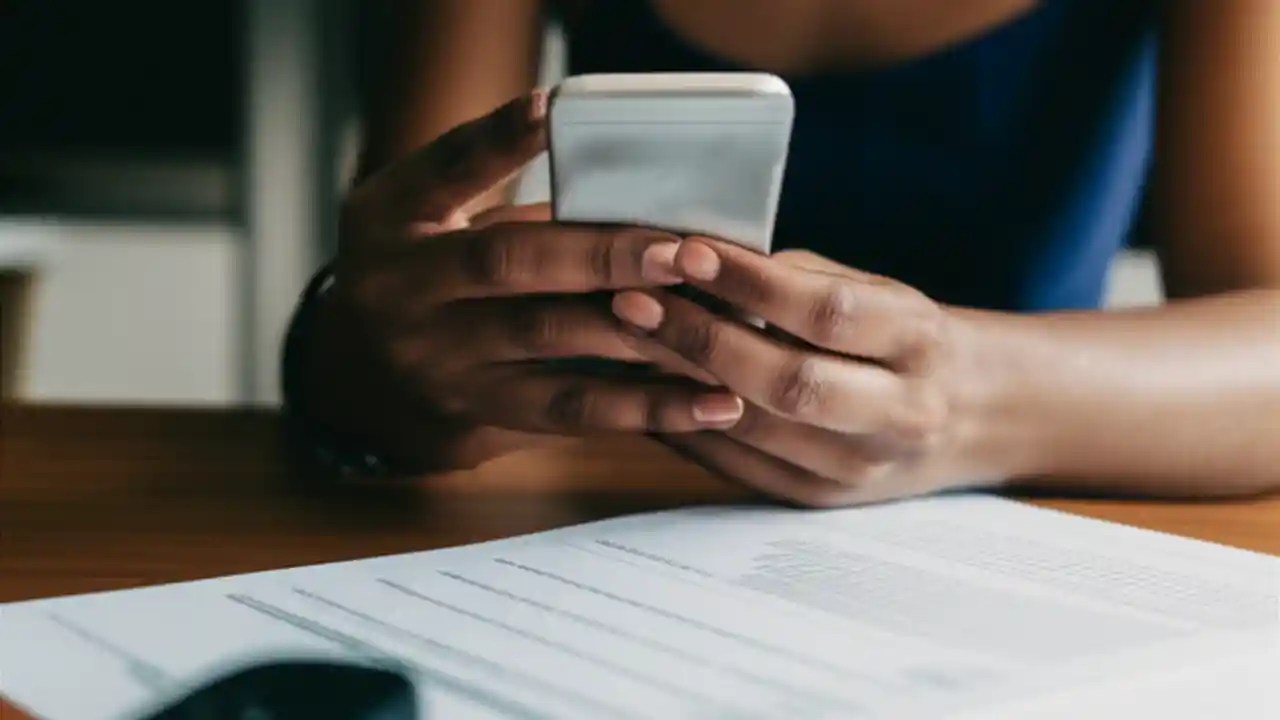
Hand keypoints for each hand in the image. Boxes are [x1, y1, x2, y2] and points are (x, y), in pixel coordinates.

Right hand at [304, 93, 744, 471]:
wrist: (357, 385)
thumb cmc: (419, 274)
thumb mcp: (422, 216)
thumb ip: (493, 189)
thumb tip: (616, 175)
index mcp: (391, 219)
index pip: (445, 166)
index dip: (499, 139)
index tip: (552, 108)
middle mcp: (402, 289)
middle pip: (510, 262)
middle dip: (603, 253)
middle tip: (683, 251)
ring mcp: (439, 359)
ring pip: (550, 340)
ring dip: (643, 331)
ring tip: (719, 323)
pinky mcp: (480, 413)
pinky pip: (571, 410)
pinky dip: (645, 406)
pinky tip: (710, 403)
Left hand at [611, 238, 994, 505]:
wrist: (975, 417)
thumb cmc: (906, 339)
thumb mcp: (880, 294)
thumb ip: (801, 280)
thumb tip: (702, 263)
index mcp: (919, 342)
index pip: (827, 313)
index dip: (751, 284)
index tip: (687, 251)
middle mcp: (900, 412)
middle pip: (789, 383)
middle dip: (702, 339)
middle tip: (635, 301)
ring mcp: (861, 467)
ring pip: (756, 431)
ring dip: (679, 385)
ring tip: (627, 339)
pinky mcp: (824, 499)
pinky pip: (740, 467)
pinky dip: (686, 427)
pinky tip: (644, 391)